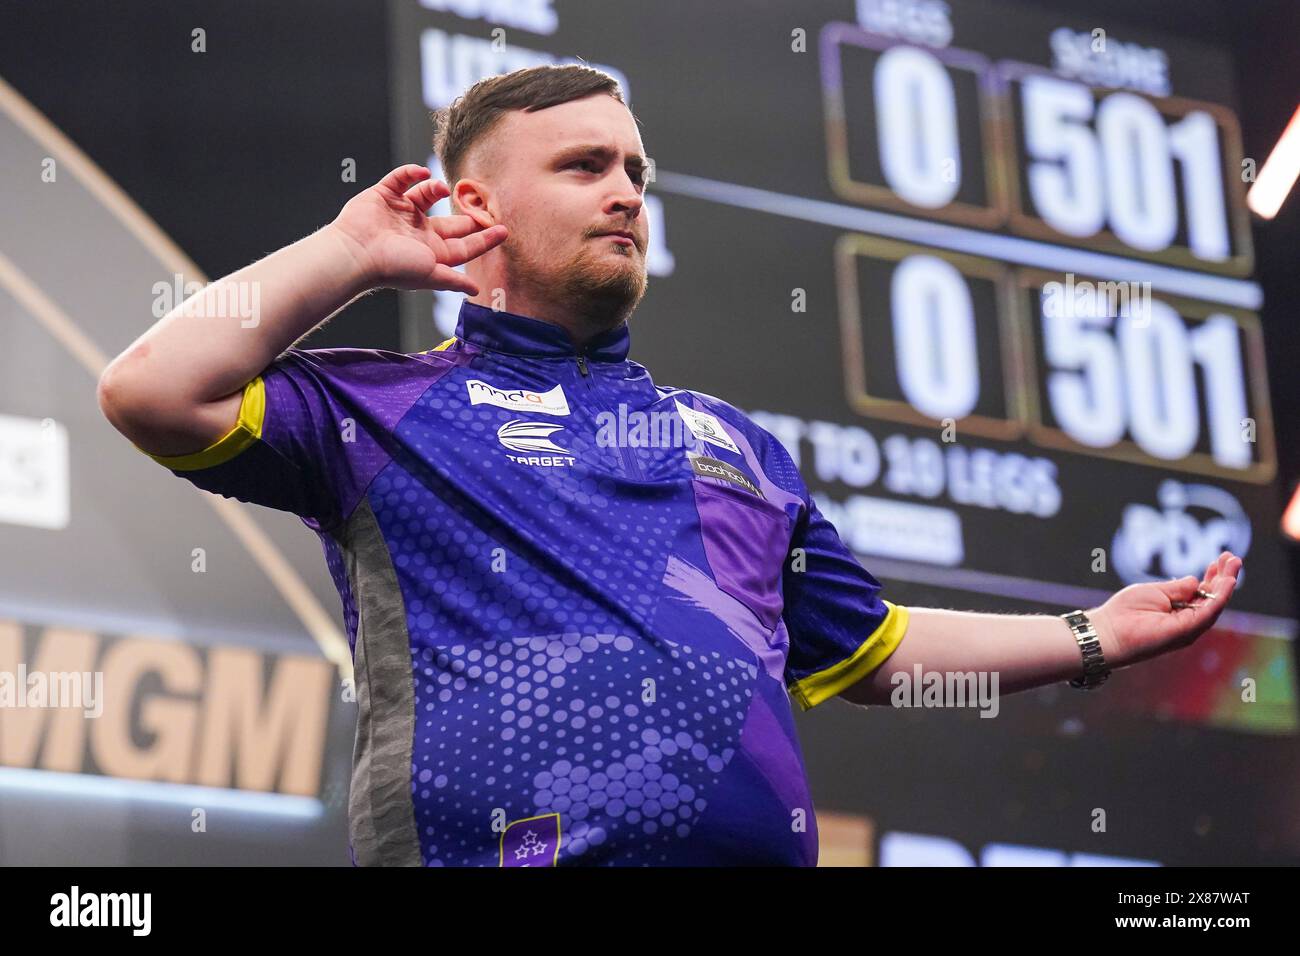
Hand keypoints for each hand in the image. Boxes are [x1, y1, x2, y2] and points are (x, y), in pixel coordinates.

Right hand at [328, 164, 507, 293]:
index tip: (503, 230)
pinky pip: (400, 179)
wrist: (358, 253)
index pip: (464, 245)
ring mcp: (400, 212)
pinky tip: (422, 174)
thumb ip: (453, 280)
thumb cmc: (394, 267)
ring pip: (425, 196)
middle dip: (467, 214)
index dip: (483, 238)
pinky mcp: (383, 196)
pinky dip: (411, 173)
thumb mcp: (431, 274)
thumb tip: (476, 290)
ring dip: (435, 189)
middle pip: (449, 221)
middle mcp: (417, 232)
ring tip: (440, 187)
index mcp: (430, 251)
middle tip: (483, 202)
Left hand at [1089, 551, 1242, 668]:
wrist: (1109, 630)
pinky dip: (1219, 597)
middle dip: (1224, 577)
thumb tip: (1196, 580)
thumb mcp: (1154, 591)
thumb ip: (1177, 588)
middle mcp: (1188, 621)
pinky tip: (1227, 582)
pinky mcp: (1186, 632)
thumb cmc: (1126, 611)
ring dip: (1227, 584)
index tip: (1221, 558)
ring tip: (1234, 564)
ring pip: (1215, 604)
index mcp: (1179, 610)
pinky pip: (1208, 613)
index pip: (1202, 592)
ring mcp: (1189, 628)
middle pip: (1213, 598)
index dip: (1213, 576)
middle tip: (1233, 557)